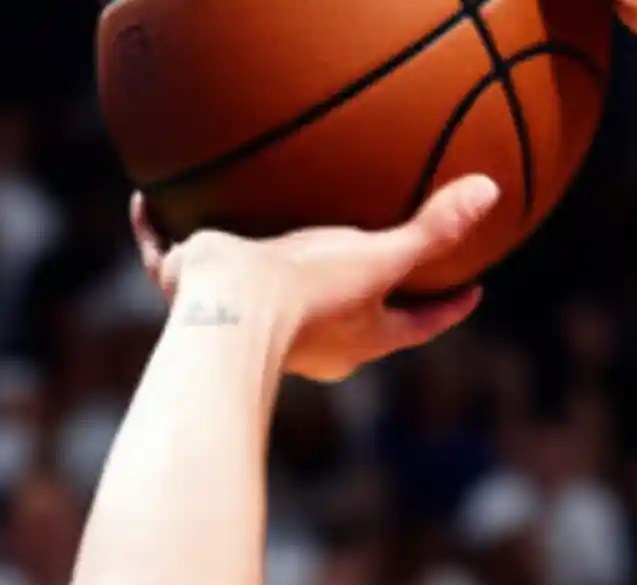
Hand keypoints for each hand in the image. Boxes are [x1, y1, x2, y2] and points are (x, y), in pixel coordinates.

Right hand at [131, 175, 500, 380]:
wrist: (232, 309)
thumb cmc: (311, 292)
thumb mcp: (380, 258)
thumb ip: (433, 230)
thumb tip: (491, 193)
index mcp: (362, 335)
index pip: (418, 324)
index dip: (448, 308)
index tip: (474, 291)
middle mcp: (314, 340)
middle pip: (350, 321)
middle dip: (365, 300)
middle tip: (381, 265)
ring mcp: (255, 325)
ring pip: (269, 299)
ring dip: (271, 273)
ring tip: (272, 236)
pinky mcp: (197, 300)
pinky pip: (174, 261)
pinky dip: (162, 236)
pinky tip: (146, 200)